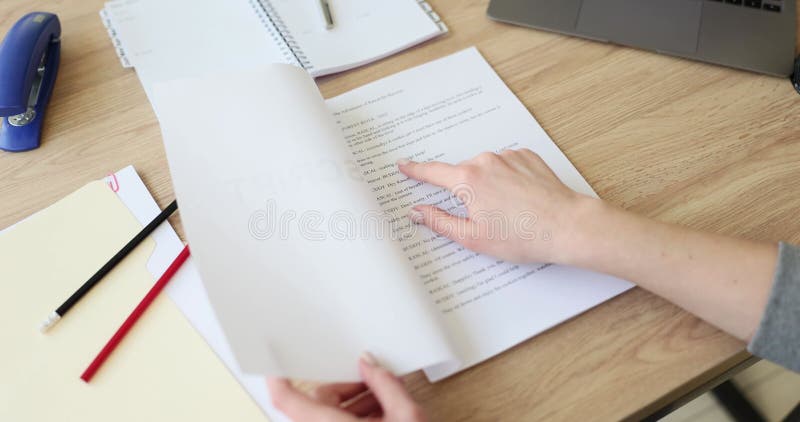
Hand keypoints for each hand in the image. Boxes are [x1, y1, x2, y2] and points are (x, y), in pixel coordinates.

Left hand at [267, 354, 424, 421]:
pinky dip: (356, 418)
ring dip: (353, 404)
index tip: (276, 364)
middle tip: (370, 380)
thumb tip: (371, 366)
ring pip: (328, 418)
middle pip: (319, 404)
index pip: (290, 402)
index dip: (280, 380)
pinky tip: (382, 416)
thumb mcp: (408, 417)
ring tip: (384, 400)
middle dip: (345, 388)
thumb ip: (386, 385)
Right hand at [398, 149, 596, 264]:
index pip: (432, 172)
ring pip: (486, 170)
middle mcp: (486, 161)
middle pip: (462, 175)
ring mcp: (508, 156)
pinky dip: (508, 180)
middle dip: (466, 193)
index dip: (415, 170)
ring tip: (508, 212)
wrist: (566, 226)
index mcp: (467, 180)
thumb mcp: (472, 237)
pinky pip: (507, 166)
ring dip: (489, 187)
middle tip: (483, 217)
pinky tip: (520, 200)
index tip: (404, 165)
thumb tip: (417, 212)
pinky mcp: (527, 157)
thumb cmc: (522, 235)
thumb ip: (439, 221)